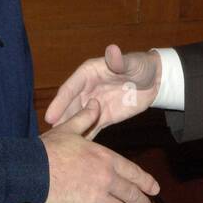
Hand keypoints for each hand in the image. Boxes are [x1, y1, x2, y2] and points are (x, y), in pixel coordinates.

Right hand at [40, 100, 159, 202]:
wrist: (32, 169)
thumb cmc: (50, 148)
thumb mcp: (70, 128)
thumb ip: (86, 117)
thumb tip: (95, 102)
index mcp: (106, 158)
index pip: (133, 172)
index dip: (146, 182)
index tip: (155, 190)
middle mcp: (107, 179)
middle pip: (131, 195)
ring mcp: (97, 199)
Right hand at [44, 45, 161, 138]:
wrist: (154, 81)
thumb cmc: (140, 66)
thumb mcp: (131, 62)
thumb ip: (119, 60)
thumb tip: (112, 49)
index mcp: (88, 73)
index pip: (70, 88)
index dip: (60, 102)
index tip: (50, 117)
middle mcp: (86, 90)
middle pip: (69, 107)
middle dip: (59, 122)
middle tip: (49, 138)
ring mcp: (93, 105)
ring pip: (77, 119)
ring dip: (68, 132)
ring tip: (58, 148)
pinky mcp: (103, 117)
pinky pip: (91, 128)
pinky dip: (84, 138)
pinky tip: (77, 152)